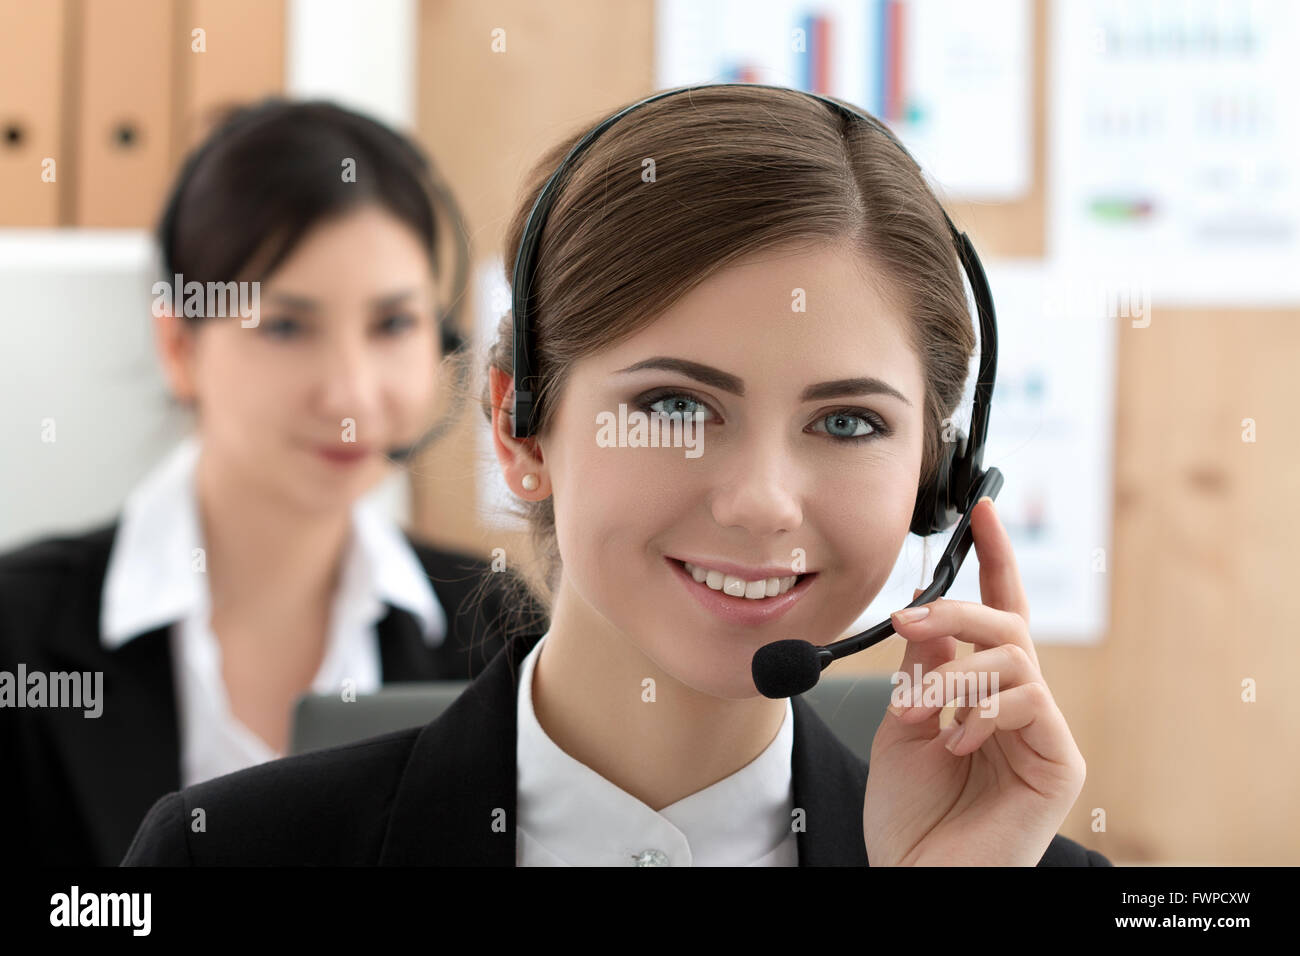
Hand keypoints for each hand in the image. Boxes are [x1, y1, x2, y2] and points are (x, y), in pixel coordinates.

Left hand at [861, 497, 1086, 864]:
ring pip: (1014, 658)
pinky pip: (1030, 701)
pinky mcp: (1061, 762)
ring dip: (955, 675)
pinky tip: (957, 742)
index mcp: (981, 691)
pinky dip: (983, 712)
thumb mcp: (903, 722)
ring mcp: (1043, 733)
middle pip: (1008, 623)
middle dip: (957, 609)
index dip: (994, 559)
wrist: (915, 876)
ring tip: (921, 711)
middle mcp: (1018, 704)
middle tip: (910, 618)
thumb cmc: (910, 814)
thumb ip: (922, 666)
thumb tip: (928, 612)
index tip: (982, 508)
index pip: (996, 613)